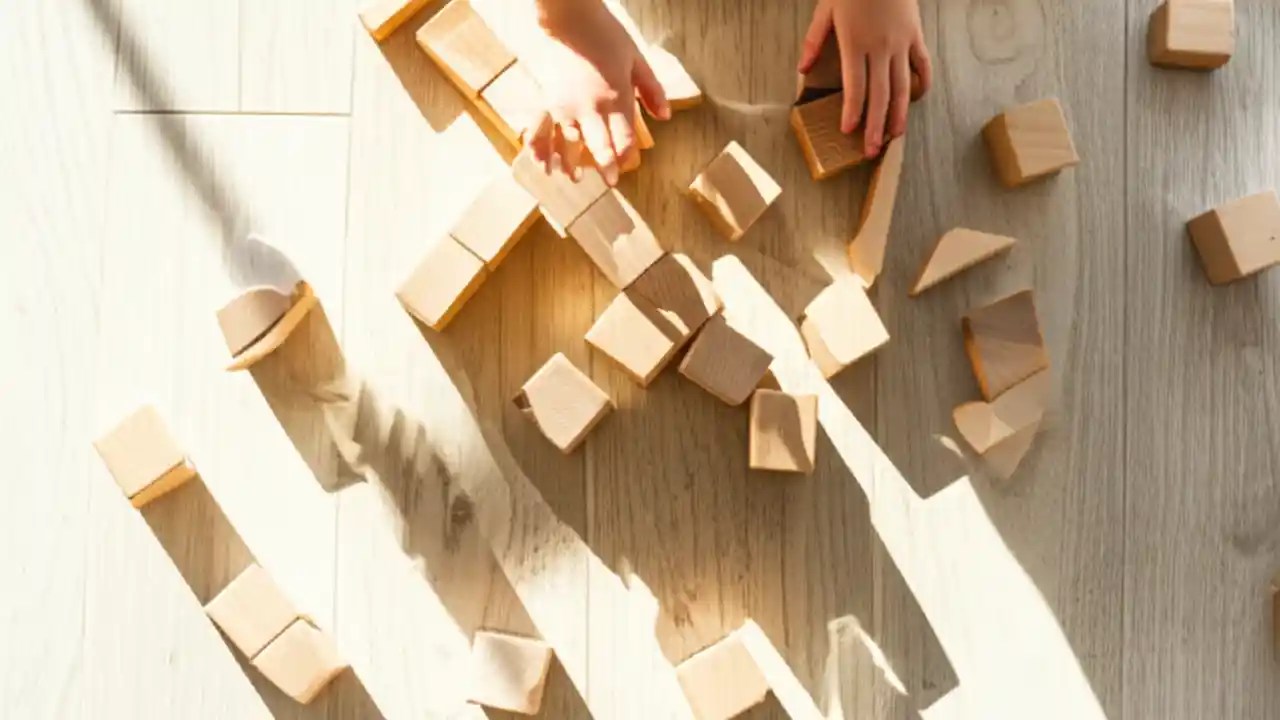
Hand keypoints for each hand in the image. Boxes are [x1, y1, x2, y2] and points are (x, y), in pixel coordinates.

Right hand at [524, 0, 669, 184]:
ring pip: (568, 146)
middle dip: (606, 169)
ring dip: (571, 165)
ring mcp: (564, 107)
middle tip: (610, 183)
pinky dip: (541, 150)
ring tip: (575, 178)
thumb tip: (665, 117)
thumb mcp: (636, 59)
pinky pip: (542, 132)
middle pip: (599, 149)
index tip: (628, 165)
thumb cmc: (605, 35)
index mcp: (615, 98)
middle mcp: (589, 109)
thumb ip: (652, 90)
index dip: (627, 157)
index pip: (623, 140)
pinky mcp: (547, 101)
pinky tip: (542, 164)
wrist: (568, 19)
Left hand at [798, 0, 931, 157]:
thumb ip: (814, 40)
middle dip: (875, 124)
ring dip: (898, 113)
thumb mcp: (826, 8)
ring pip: (903, 85)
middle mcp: (881, 47)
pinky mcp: (916, 35)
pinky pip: (922, 64)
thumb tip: (802, 70)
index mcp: (855, 43)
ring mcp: (902, 42)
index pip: (855, 85)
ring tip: (894, 136)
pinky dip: (921, 83)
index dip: (853, 110)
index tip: (848, 130)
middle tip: (870, 149)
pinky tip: (916, 101)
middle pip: (880, 93)